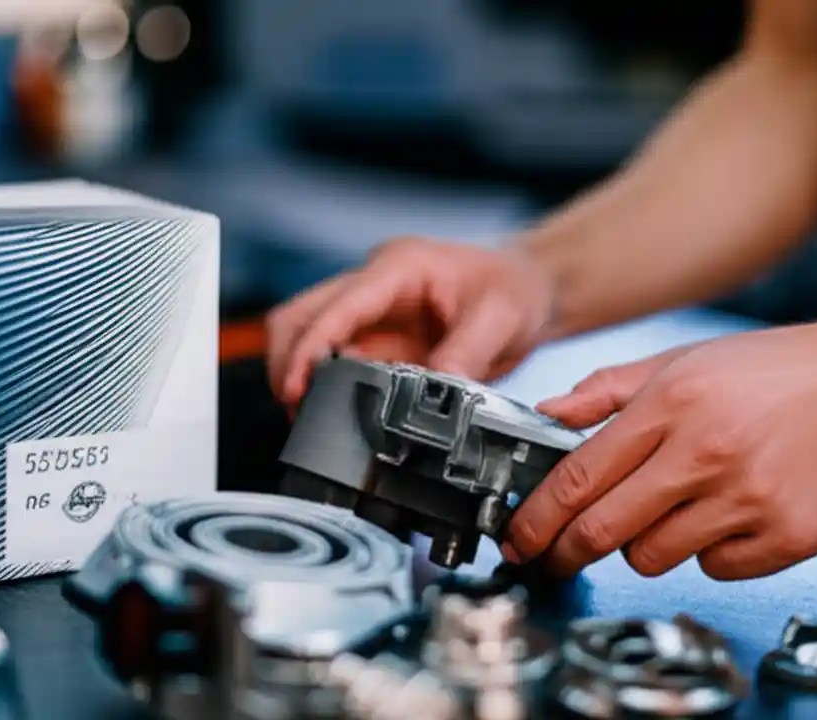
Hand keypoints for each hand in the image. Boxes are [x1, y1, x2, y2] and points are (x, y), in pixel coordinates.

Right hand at [266, 237, 554, 405]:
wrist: (528, 289)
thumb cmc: (515, 289)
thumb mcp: (502, 319)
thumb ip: (466, 354)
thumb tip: (432, 393)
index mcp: (399, 267)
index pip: (336, 307)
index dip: (309, 348)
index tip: (296, 388)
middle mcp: (372, 284)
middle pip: (298, 317)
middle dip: (287, 364)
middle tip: (298, 413)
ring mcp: (368, 312)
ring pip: (303, 337)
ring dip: (299, 377)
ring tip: (314, 420)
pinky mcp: (373, 338)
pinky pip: (332, 362)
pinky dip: (324, 388)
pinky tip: (339, 414)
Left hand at [503, 318, 816, 579]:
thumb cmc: (777, 369)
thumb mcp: (681, 361)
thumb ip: (607, 391)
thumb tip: (547, 415)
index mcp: (672, 404)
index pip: (580, 477)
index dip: (538, 517)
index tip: (519, 538)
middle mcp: (707, 453)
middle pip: (605, 529)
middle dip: (568, 551)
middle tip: (556, 556)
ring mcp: (749, 499)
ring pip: (654, 556)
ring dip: (646, 543)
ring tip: (672, 508)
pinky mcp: (788, 536)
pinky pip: (715, 568)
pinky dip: (709, 551)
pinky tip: (728, 514)